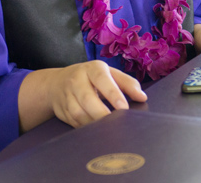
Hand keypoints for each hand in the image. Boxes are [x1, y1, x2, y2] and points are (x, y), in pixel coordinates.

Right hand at [29, 60, 146, 129]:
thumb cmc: (92, 78)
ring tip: (107, 130)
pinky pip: (74, 122)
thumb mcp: (109, 74)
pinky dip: (86, 128)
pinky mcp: (62, 109)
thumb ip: (127, 84)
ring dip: (94, 123)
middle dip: (102, 114)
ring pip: (78, 113)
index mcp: (92, 69)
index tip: (124, 108)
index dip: (113, 94)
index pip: (102, 79)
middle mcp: (77, 80)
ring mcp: (67, 95)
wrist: (57, 82)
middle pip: (87, 99)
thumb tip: (142, 97)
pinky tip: (96, 132)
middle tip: (116, 125)